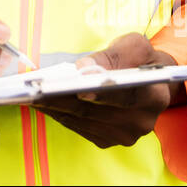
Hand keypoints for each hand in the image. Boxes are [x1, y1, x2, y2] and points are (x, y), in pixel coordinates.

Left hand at [31, 33, 183, 147]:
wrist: (150, 83)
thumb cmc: (140, 60)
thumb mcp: (135, 45)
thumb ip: (112, 55)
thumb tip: (84, 67)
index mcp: (154, 96)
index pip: (126, 97)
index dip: (103, 94)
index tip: (79, 88)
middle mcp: (141, 122)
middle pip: (96, 112)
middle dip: (65, 99)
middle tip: (39, 89)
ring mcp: (123, 135)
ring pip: (83, 121)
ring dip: (55, 107)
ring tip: (31, 94)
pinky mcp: (107, 140)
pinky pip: (78, 127)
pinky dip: (59, 114)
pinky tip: (42, 102)